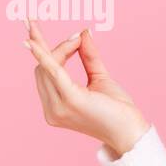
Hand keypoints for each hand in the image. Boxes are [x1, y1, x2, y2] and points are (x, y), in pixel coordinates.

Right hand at [22, 18, 149, 157]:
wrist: (132, 133)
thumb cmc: (118, 110)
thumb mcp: (100, 78)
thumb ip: (89, 57)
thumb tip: (83, 32)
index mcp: (56, 106)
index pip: (44, 73)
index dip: (41, 51)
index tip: (56, 33)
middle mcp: (53, 109)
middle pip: (44, 68)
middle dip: (57, 49)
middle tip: (76, 36)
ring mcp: (59, 107)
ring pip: (48, 67)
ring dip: (62, 49)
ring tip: (77, 38)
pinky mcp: (71, 101)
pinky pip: (53, 72)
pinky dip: (44, 56)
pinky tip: (34, 42)